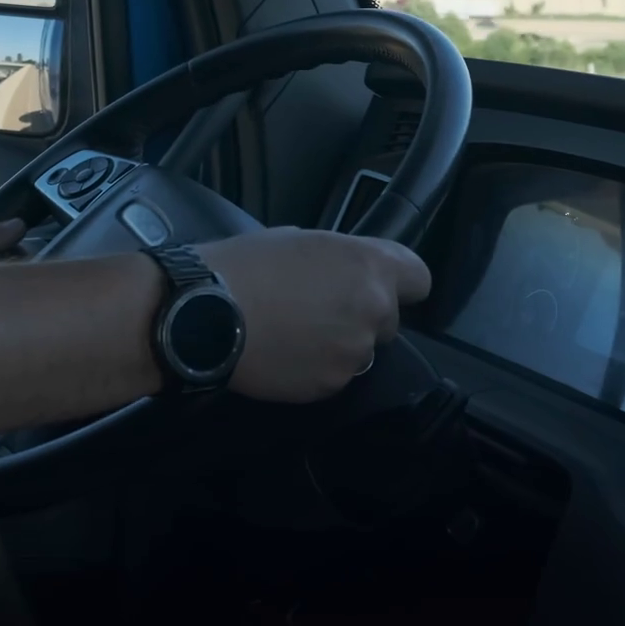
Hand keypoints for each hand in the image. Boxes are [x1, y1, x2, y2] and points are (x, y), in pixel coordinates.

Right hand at [198, 227, 431, 403]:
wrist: (204, 314)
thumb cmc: (246, 265)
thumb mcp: (300, 240)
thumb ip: (338, 259)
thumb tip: (344, 272)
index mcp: (370, 266)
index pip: (420, 279)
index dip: (399, 283)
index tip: (376, 287)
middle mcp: (374, 309)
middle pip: (389, 320)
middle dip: (362, 318)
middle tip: (319, 313)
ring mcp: (355, 352)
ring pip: (361, 352)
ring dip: (338, 346)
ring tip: (294, 337)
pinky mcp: (331, 385)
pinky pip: (334, 377)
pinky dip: (315, 370)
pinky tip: (284, 357)